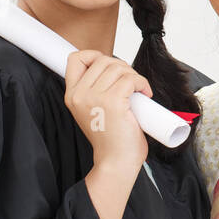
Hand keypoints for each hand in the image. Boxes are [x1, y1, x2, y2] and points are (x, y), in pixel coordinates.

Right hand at [64, 50, 151, 173]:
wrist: (116, 162)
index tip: (111, 67)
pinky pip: (132, 79)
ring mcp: (95, 97)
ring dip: (134, 75)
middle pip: (102, 60)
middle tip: (131, 83)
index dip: (95, 55)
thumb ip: (95, 91)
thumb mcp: (93, 111)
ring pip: (118, 67)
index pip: (75, 58)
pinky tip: (145, 94)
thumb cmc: (111, 140)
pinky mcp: (113, 101)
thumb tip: (114, 70)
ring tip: (138, 91)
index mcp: (72, 95)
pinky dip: (143, 83)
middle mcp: (80, 94)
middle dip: (121, 67)